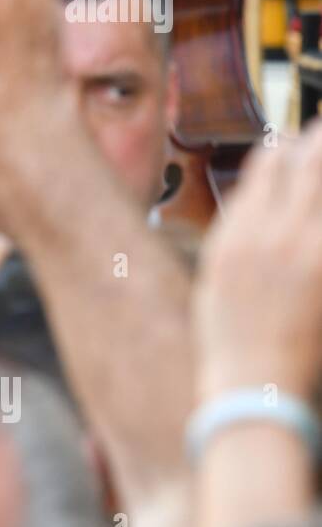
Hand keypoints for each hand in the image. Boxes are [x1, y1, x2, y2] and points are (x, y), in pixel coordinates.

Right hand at [194, 121, 321, 399]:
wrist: (250, 384)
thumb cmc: (230, 341)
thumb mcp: (215, 280)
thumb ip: (237, 240)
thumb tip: (256, 210)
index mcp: (233, 234)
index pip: (264, 168)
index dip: (285, 147)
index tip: (297, 141)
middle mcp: (266, 233)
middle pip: (304, 165)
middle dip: (321, 142)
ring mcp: (300, 250)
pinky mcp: (321, 268)